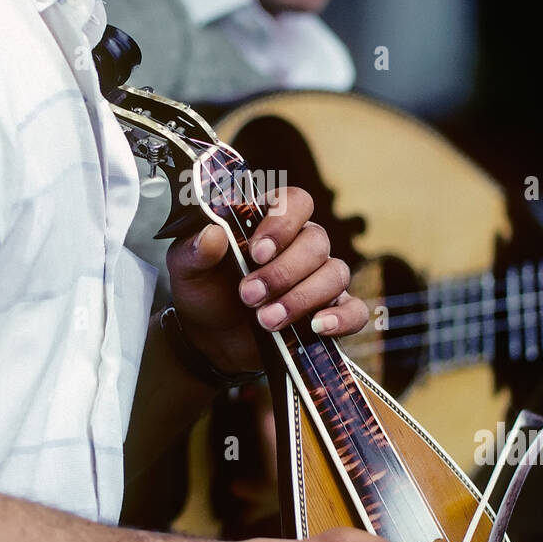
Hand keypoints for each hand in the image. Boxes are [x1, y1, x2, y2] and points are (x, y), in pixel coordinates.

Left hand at [167, 186, 367, 375]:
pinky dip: (341, 318)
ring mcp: (319, 279)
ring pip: (334, 274)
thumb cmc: (205, 292)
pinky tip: (317, 327)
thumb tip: (212, 234)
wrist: (211, 339)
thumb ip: (195, 250)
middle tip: (248, 296)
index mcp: (270, 223)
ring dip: (301, 298)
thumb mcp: (187, 270)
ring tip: (266, 321)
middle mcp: (301, 245)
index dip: (282, 223)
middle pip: (316, 241)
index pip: (296, 202)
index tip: (256, 253)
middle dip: (283, 272)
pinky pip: (355, 310)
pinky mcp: (330, 312)